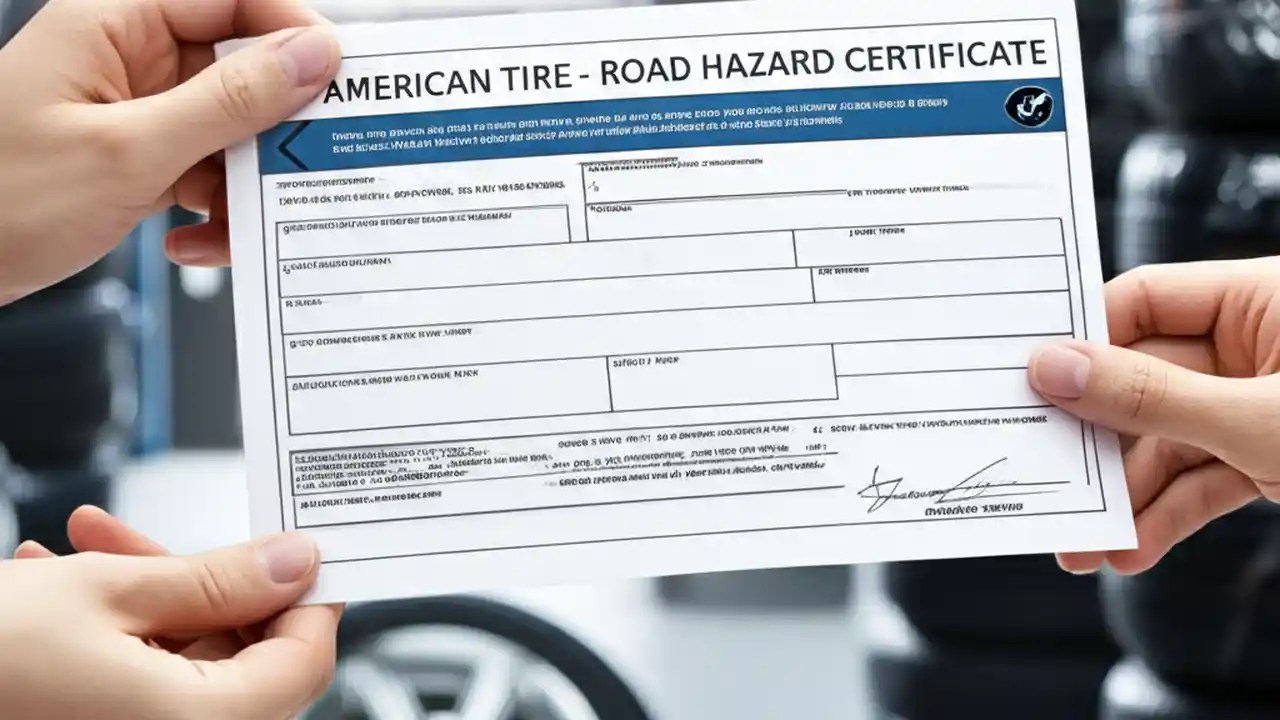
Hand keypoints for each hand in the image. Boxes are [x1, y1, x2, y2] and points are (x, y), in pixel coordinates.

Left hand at [0, 0, 340, 302]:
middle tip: (300, 165)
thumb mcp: (130, 151)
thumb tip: (309, 55)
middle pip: (239, 66)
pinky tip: (196, 241)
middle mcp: (127, 57)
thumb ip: (229, 100)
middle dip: (272, 125)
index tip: (334, 75)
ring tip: (234, 223)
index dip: (289, 28)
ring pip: (229, 128)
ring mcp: (134, 110)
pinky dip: (213, 210)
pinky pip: (203, 169)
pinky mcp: (136, 158)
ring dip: (243, 182)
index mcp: (114, 23)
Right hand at [3, 506, 339, 719]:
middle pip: (242, 659)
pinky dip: (115, 634)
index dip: (307, 595)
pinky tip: (59, 583)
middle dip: (202, 584)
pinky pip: (138, 682)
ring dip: (146, 599)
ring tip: (85, 547)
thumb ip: (218, 577)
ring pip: (184, 663)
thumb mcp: (109, 594)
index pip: (305, 660)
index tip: (292, 544)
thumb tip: (295, 561)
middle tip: (154, 536)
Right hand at [1027, 259, 1279, 574]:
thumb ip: (1150, 396)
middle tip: (1042, 472)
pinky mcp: (1271, 457)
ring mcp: (1263, 404)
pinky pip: (1204, 479)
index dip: (1083, 337)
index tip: (1028, 378)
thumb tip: (1053, 369)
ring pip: (1169, 440)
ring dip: (1126, 494)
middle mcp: (1257, 345)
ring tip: (1082, 542)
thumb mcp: (1259, 419)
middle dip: (1097, 439)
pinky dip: (1168, 515)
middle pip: (1145, 378)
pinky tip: (1132, 549)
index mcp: (1262, 298)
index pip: (1145, 299)